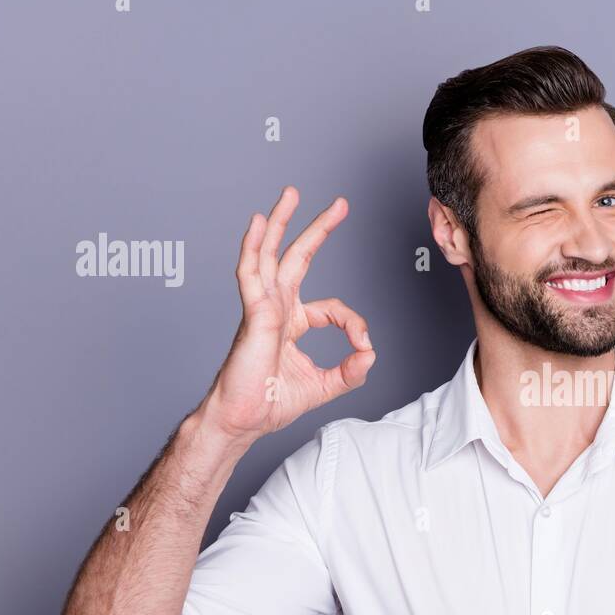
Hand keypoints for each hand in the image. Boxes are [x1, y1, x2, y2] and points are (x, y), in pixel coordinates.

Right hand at [199, 186, 375, 443]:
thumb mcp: (325, 386)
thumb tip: (371, 353)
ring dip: (280, 222)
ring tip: (292, 194)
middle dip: (318, 229)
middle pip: (297, 258)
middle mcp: (276, 309)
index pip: (331, 307)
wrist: (243, 421)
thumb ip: (351, 371)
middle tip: (339, 204)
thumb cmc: (270, 403)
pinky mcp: (253, 315)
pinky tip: (257, 223)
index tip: (362, 344)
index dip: (352, 322)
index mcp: (292, 323)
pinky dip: (252, 246)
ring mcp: (262, 308)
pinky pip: (250, 274)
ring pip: (270, 254)